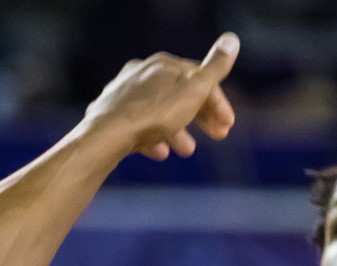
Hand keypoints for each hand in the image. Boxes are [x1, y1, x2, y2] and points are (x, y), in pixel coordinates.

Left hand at [83, 32, 238, 161]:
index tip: (228, 124)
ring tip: (186, 150)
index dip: (217, 101)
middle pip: (178, 95)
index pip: (198, 78)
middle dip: (200, 116)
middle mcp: (140, 75)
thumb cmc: (153, 113)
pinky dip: (152, 139)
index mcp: (162, 65)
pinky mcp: (109, 117)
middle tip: (218, 135)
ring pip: (157, 113)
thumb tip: (230, 41)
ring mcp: (122, 96)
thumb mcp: (194, 90)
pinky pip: (136, 127)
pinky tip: (160, 153)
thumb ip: (215, 68)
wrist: (106, 137)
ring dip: (177, 131)